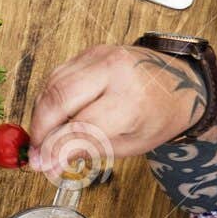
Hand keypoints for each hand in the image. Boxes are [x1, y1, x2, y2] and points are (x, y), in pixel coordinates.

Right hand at [27, 45, 208, 177]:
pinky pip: (58, 75)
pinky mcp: (92, 52)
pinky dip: (49, 98)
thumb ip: (86, 150)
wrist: (180, 84)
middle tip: (36, 151)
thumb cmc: (157, 116)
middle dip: (41, 129)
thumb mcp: (128, 145)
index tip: (41, 165)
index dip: (55, 148)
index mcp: (131, 100)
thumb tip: (48, 161)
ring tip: (43, 138)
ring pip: (53, 85)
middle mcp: (116, 71)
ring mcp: (102, 56)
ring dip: (41, 114)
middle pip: (59, 98)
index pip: (80, 127)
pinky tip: (53, 117)